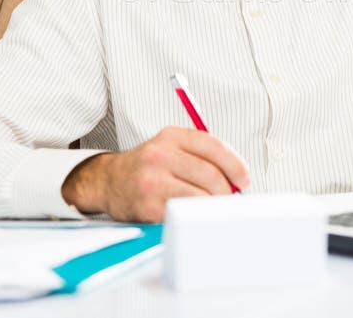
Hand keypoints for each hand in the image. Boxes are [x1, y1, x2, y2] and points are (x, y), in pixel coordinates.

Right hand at [61, 127, 250, 221]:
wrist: (108, 181)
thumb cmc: (148, 166)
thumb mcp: (170, 146)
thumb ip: (201, 154)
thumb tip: (237, 175)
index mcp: (171, 136)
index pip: (213, 146)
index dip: (235, 164)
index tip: (244, 179)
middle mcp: (160, 154)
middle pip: (210, 174)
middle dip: (227, 190)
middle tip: (231, 198)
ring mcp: (152, 180)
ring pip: (199, 196)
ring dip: (213, 205)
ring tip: (214, 208)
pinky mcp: (147, 205)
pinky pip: (182, 213)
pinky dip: (194, 216)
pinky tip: (194, 215)